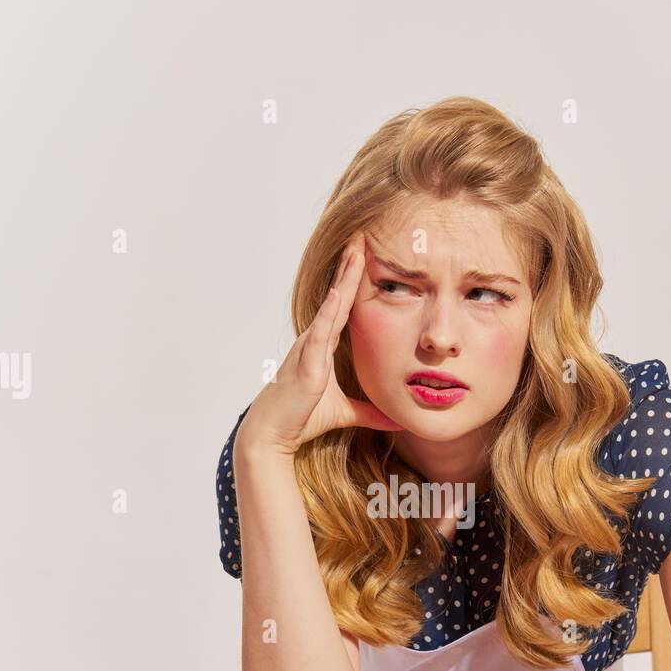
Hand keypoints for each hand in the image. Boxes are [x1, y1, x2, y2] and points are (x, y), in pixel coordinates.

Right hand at [234, 232, 403, 457]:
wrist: (274, 434)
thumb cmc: (302, 419)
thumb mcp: (345, 413)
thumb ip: (370, 413)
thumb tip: (397, 420)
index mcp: (322, 347)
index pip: (343, 308)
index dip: (353, 282)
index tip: (365, 256)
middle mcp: (314, 341)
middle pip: (336, 297)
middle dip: (349, 267)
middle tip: (362, 237)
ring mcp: (309, 348)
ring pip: (330, 306)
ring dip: (343, 279)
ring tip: (355, 250)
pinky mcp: (306, 363)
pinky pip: (319, 332)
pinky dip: (330, 312)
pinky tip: (340, 292)